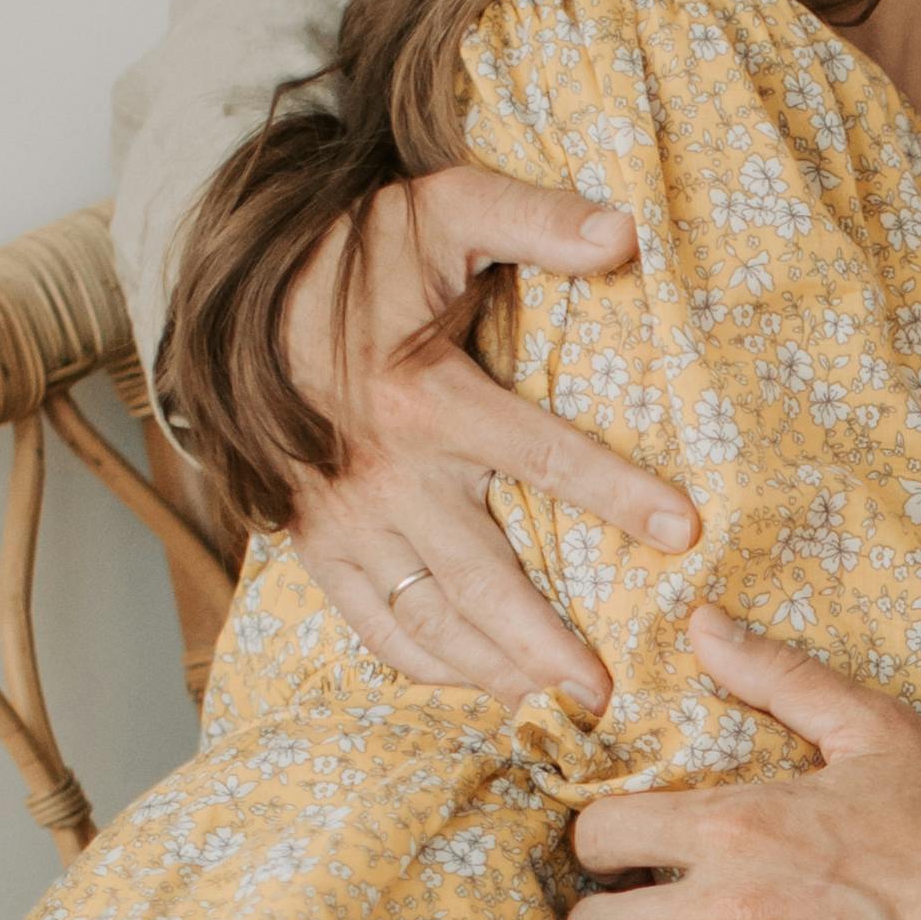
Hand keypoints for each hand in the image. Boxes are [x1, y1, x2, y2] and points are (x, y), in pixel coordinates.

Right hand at [282, 166, 687, 706]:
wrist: (238, 290)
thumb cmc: (356, 252)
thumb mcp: (443, 211)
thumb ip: (534, 220)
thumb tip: (623, 232)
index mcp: (425, 397)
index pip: (539, 454)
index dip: (614, 493)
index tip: (682, 531)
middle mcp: (383, 473)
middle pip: (479, 576)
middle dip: (545, 641)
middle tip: (607, 694)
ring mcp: (344, 520)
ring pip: (426, 616)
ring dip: (494, 669)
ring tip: (558, 708)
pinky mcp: (315, 545)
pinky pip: (372, 623)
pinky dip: (425, 664)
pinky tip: (481, 685)